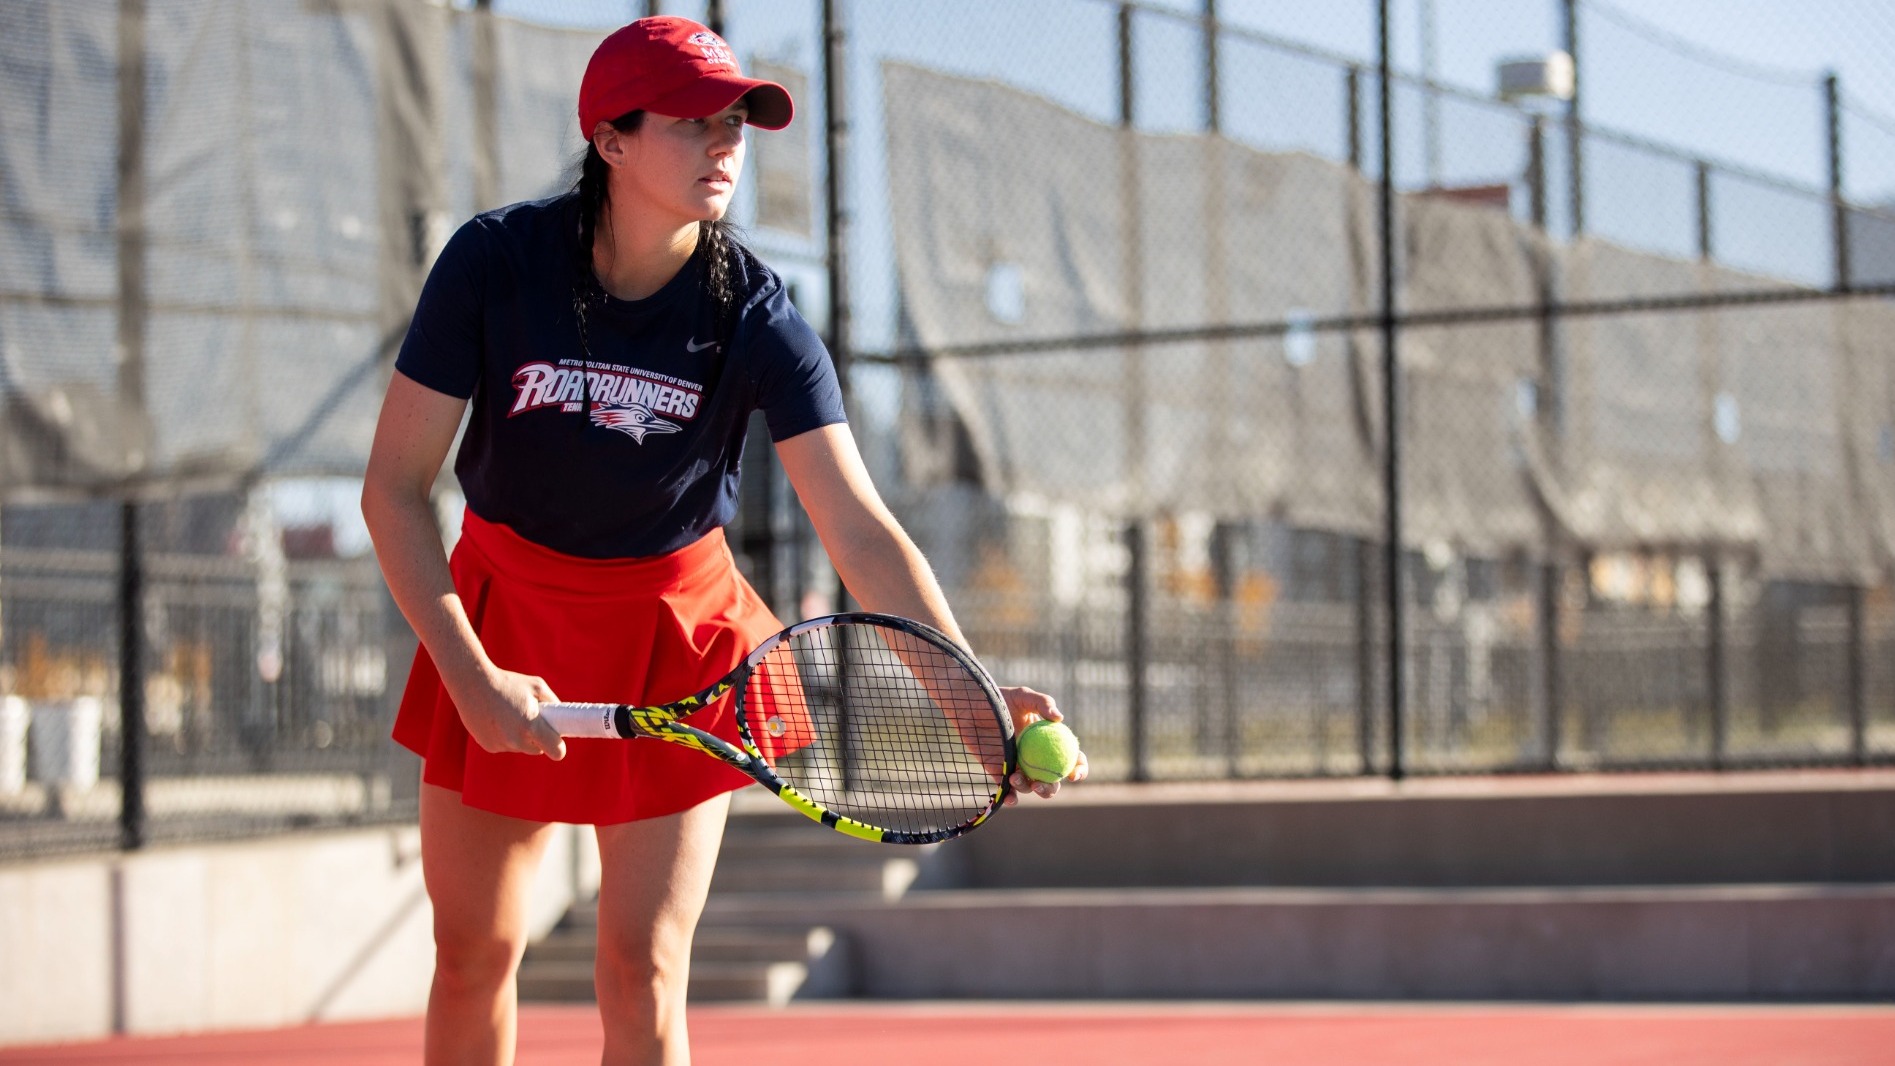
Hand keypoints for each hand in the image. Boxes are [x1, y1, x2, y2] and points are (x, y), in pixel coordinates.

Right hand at [445, 665, 567, 759]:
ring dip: (520, 737)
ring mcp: (501, 745)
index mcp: (531, 726)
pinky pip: (504, 745)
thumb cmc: (508, 682)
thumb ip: (554, 703)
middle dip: (538, 738)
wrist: (472, 683)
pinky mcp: (488, 746)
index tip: (557, 740)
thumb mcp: (537, 686)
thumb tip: (561, 717)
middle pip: (537, 749)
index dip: (558, 746)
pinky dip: (504, 737)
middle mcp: (516, 740)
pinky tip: (496, 719)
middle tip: (531, 720)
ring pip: (520, 747)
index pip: (556, 750)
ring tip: (510, 714)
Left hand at [999, 685, 1087, 804]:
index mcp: (1048, 741)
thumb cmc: (1000, 699)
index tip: (1073, 775)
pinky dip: (1011, 798)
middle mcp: (1036, 757)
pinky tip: (1010, 798)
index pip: (1071, 758)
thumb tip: (1059, 718)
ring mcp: (1018, 766)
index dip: (1078, 769)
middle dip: (1050, 788)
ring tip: (1014, 777)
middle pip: (1052, 780)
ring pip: (1030, 787)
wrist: (969, 705)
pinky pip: (1007, 789)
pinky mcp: (999, 771)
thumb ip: (1043, 703)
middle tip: (1040, 785)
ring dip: (1027, 788)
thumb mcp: (1023, 696)